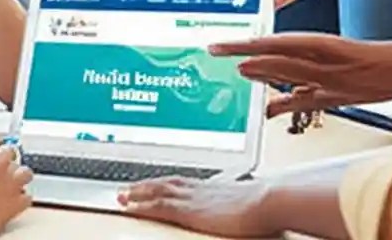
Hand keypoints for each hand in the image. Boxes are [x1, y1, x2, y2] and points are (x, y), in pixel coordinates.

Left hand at [119, 177, 281, 237]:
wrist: (269, 201)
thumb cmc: (268, 204)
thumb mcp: (252, 201)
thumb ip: (243, 203)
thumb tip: (248, 209)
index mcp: (213, 187)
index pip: (182, 181)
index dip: (164, 182)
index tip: (153, 183)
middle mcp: (200, 188)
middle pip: (166, 183)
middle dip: (145, 185)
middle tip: (126, 188)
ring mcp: (193, 198)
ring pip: (157, 191)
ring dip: (137, 193)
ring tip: (121, 196)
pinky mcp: (190, 211)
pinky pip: (158, 206)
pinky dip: (141, 205)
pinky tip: (129, 207)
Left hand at [210, 34, 391, 116]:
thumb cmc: (376, 70)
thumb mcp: (331, 83)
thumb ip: (301, 94)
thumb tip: (271, 107)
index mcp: (318, 45)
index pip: (274, 42)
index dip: (246, 44)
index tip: (222, 44)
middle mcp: (321, 54)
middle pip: (274, 50)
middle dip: (243, 50)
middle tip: (215, 48)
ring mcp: (332, 69)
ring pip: (292, 64)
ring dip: (262, 64)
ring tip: (236, 64)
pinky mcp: (345, 86)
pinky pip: (313, 90)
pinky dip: (291, 95)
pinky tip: (271, 103)